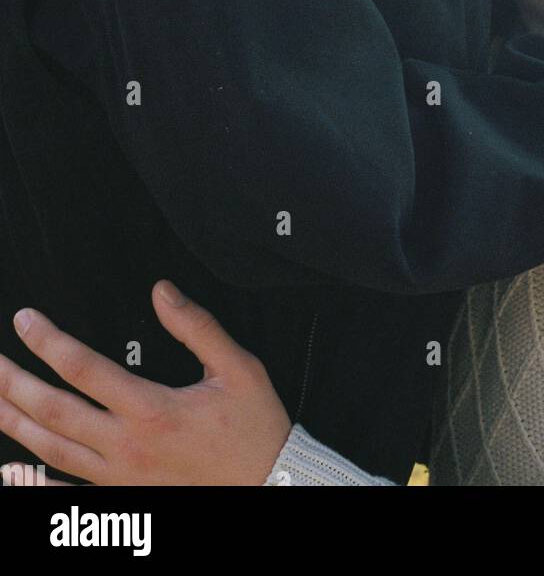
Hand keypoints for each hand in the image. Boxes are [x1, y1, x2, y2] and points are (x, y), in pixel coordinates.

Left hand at [0, 281, 289, 485]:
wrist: (270, 489)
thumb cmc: (254, 429)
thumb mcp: (239, 368)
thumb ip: (197, 327)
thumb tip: (162, 291)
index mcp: (152, 410)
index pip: (84, 369)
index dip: (48, 342)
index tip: (25, 320)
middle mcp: (127, 447)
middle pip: (53, 413)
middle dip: (14, 383)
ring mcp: (119, 479)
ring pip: (51, 451)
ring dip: (15, 423)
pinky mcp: (122, 499)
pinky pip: (67, 489)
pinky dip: (35, 477)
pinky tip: (16, 464)